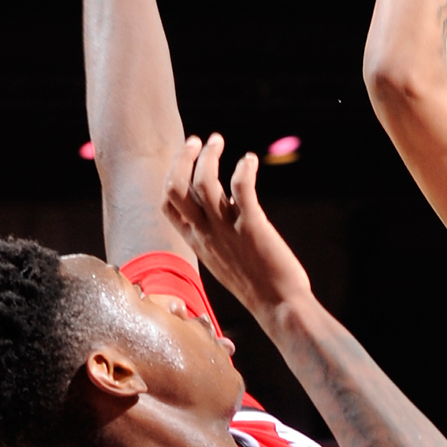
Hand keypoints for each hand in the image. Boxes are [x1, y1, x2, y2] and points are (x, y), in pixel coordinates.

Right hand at [162, 135, 314, 311]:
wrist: (279, 306)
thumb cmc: (257, 285)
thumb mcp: (225, 259)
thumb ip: (219, 235)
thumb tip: (226, 208)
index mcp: (197, 242)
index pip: (167, 205)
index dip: (171, 176)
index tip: (185, 158)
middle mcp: (206, 234)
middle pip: (176, 188)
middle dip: (182, 158)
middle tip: (197, 140)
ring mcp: (226, 230)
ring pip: (203, 183)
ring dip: (209, 156)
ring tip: (218, 141)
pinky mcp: (252, 227)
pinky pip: (241, 189)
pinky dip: (243, 169)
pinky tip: (250, 160)